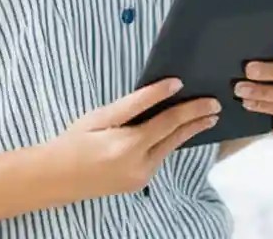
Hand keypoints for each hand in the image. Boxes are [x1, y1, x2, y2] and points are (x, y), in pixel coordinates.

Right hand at [46, 78, 220, 199]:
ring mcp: (140, 178)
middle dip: (196, 120)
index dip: (185, 106)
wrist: (56, 178)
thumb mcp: (100, 116)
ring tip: (206, 117)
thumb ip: (135, 103)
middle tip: (215, 106)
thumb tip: (165, 88)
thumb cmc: (74, 141)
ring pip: (169, 149)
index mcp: (127, 146)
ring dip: (188, 132)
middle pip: (174, 137)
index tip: (201, 93)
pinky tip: (179, 131)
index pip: (165, 122)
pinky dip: (170, 142)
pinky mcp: (139, 183)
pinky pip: (159, 157)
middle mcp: (138, 166)